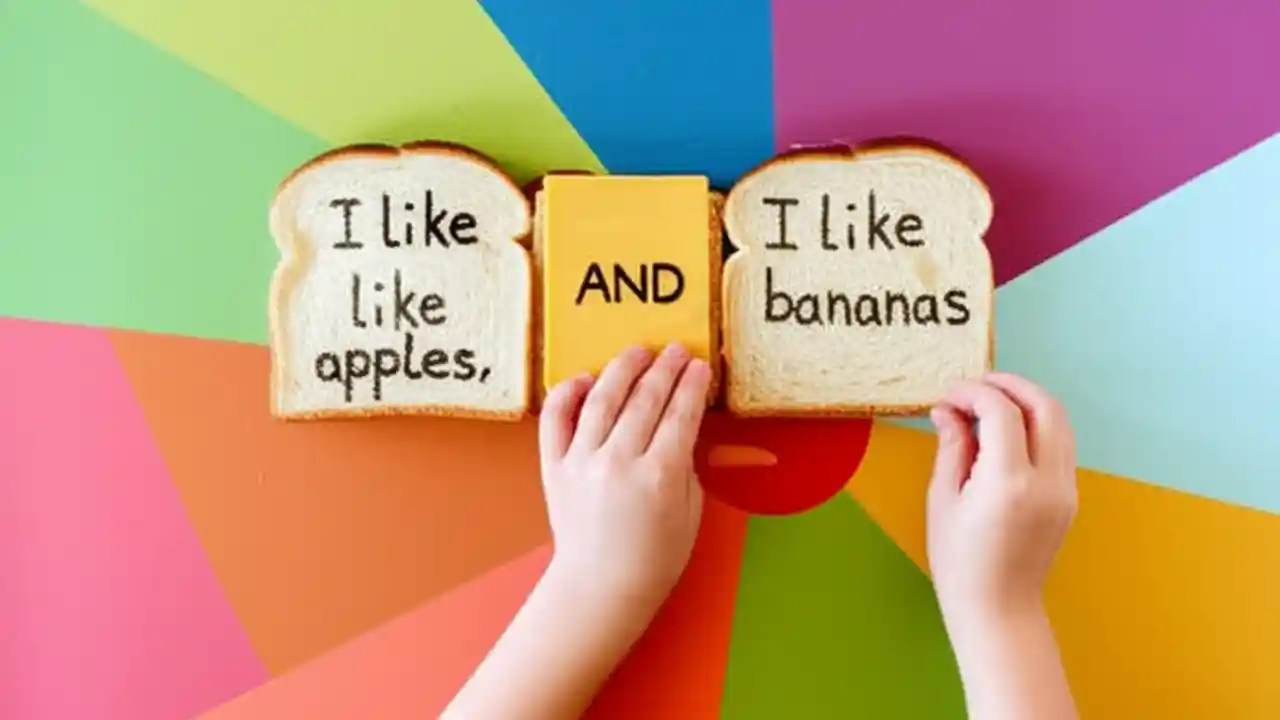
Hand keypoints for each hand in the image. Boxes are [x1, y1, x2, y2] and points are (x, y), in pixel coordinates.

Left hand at [538, 343, 711, 615]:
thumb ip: (684, 463)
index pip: (680, 414)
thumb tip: (680, 422)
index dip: (692, 385)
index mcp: (659, 476)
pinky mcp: (554, 467)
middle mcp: (618, 463)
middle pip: (645, 399)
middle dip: (666, 369)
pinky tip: (584, 377)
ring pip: (602, 399)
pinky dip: (566, 393)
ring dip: (623, 369)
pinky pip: (555, 419)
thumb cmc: (654, 558)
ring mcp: (582, 462)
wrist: (601, 588)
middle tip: (677, 351)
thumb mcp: (689, 511)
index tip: (700, 366)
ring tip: (638, 352)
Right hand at [926, 372, 1077, 625]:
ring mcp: (1065, 489)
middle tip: (977, 384)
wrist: (999, 609)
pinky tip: (1004, 434)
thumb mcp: (942, 500)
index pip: (1002, 412)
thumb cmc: (959, 561)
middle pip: (1045, 406)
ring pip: (1060, 422)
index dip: (973, 392)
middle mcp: (1047, 481)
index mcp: (1009, 482)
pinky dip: (1035, 426)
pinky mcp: (1070, 497)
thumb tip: (949, 410)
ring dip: (1027, 402)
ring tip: (989, 404)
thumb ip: (951, 447)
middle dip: (1011, 385)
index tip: (948, 396)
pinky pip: (1059, 446)